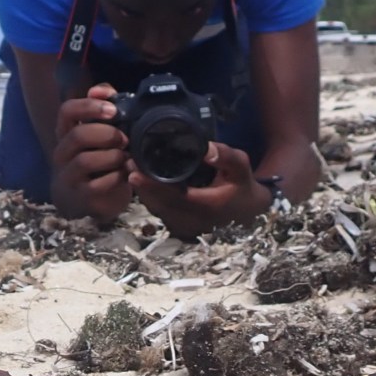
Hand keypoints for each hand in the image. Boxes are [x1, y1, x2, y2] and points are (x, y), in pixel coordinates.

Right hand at [50, 83, 133, 221]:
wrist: (92, 201)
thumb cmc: (98, 162)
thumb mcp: (100, 135)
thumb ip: (103, 110)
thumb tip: (104, 90)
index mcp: (66, 133)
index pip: (66, 111)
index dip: (89, 106)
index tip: (112, 110)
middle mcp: (62, 153)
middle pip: (78, 135)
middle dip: (106, 134)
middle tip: (124, 139)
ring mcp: (68, 176)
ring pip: (85, 160)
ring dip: (112, 157)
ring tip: (126, 159)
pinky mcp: (80, 197)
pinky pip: (96, 185)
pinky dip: (115, 178)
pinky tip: (125, 175)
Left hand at [131, 142, 269, 238]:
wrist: (247, 210)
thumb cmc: (242, 185)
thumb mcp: (241, 167)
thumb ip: (226, 157)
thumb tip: (206, 148)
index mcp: (205, 207)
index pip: (172, 197)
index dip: (151, 185)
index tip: (134, 170)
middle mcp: (192, 221)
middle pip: (158, 203)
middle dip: (142, 185)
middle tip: (128, 163)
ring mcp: (184, 226)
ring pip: (156, 209)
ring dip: (143, 191)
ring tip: (132, 169)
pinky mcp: (179, 226)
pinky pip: (159, 211)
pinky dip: (150, 197)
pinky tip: (143, 182)